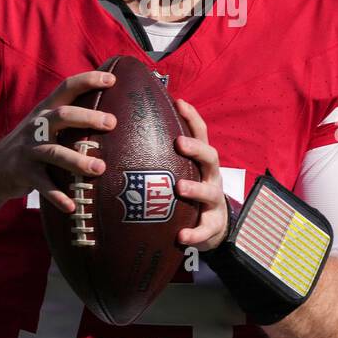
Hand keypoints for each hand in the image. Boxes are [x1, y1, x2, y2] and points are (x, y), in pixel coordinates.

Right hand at [0, 70, 116, 213]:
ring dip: (77, 160)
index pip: (66, 88)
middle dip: (87, 117)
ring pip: (54, 152)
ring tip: (100, 168)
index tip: (111, 79)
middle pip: (63, 116)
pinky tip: (72, 206)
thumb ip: (70, 118)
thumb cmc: (32, 143)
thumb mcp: (45, 125)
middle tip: (111, 122)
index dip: (87, 81)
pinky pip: (42, 185)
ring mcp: (28, 149)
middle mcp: (37, 126)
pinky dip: (57, 196)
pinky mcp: (23, 173)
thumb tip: (113, 113)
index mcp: (45, 111)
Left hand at [173, 98, 228, 250]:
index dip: (192, 117)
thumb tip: (123, 134)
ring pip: (210, 192)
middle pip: (210, 157)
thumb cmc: (189, 191)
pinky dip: (195, 233)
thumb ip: (160, 156)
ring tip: (180, 188)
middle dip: (196, 149)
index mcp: (201, 161)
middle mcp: (211, 177)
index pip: (200, 133)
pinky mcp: (213, 225)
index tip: (178, 101)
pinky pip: (205, 229)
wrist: (212, 226)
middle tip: (179, 143)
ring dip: (196, 188)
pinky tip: (181, 236)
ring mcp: (214, 201)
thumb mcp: (180, 170)